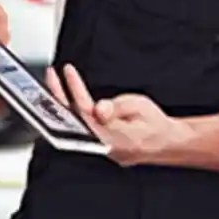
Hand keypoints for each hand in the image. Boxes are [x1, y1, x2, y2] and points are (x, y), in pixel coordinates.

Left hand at [45, 63, 192, 166]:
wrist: (167, 142)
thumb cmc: (155, 124)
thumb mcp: (139, 107)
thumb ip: (117, 108)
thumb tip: (99, 110)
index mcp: (113, 138)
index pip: (86, 112)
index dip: (74, 90)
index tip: (68, 72)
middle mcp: (103, 145)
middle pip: (73, 119)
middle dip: (58, 95)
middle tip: (52, 75)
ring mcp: (99, 146)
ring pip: (74, 123)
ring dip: (62, 102)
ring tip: (55, 82)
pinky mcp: (98, 143)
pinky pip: (79, 126)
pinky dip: (70, 111)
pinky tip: (66, 98)